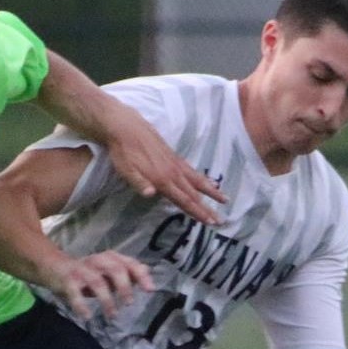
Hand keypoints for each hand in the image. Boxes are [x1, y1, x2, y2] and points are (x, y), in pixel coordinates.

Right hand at [39, 251, 151, 320]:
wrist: (52, 266)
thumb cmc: (86, 272)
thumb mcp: (107, 272)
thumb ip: (126, 272)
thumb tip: (146, 271)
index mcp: (110, 259)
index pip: (129, 263)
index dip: (141, 275)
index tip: (150, 290)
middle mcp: (97, 261)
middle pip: (115, 269)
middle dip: (124, 286)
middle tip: (129, 303)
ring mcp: (82, 269)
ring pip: (97, 281)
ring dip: (106, 299)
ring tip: (112, 315)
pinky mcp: (67, 279)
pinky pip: (75, 292)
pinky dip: (81, 304)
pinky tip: (86, 316)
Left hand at [103, 107, 224, 225]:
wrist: (125, 127)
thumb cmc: (122, 152)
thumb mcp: (125, 170)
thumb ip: (139, 183)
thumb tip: (151, 194)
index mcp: (162, 179)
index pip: (184, 200)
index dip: (197, 212)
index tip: (211, 221)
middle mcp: (173, 173)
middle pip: (194, 194)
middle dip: (208, 208)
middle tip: (221, 220)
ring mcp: (175, 164)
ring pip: (197, 181)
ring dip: (211, 192)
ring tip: (225, 199)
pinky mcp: (174, 156)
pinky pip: (192, 170)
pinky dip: (203, 178)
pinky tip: (208, 182)